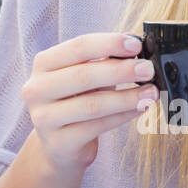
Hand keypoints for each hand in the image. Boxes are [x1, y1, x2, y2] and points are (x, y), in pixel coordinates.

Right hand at [21, 32, 160, 172]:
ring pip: (92, 104)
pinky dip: (122, 117)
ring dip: (127, 97)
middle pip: (83, 75)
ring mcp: (44, 118)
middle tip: (148, 69)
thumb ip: (105, 58)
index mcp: (43, 64)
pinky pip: (97, 127)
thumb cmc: (76, 102)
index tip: (136, 45)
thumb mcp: (85, 76)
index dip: (109, 43)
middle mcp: (37, 89)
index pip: (78, 47)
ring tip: (151, 92)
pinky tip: (139, 109)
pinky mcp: (59, 142)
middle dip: (121, 71)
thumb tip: (135, 42)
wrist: (59, 145)